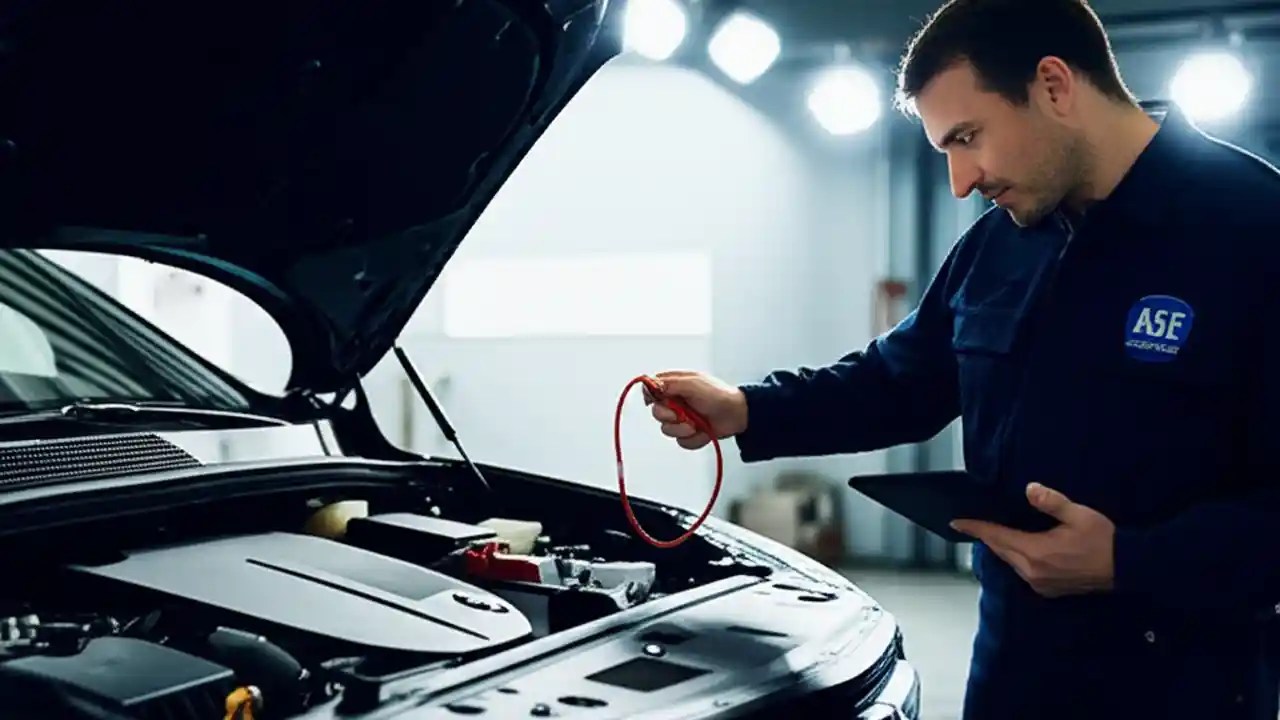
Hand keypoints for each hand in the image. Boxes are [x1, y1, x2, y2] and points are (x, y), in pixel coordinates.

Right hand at [643, 370, 748, 449]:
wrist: (737, 414)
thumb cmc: (718, 395)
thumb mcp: (693, 384)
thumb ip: (670, 384)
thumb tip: (650, 384)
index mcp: (674, 385)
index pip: (650, 389)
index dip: (649, 396)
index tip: (654, 401)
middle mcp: (675, 402)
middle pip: (656, 412)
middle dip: (668, 417)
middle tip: (680, 416)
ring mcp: (681, 418)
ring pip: (667, 430)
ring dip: (682, 429)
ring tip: (697, 425)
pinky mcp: (688, 433)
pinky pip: (681, 441)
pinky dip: (693, 439)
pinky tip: (703, 431)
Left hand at [951, 483, 1115, 597]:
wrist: (1127, 568)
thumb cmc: (1103, 539)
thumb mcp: (1078, 514)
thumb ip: (1051, 502)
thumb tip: (1029, 489)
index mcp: (1035, 552)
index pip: (996, 537)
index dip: (976, 528)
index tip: (956, 522)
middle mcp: (1032, 571)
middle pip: (1000, 550)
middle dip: (987, 536)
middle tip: (973, 524)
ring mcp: (1039, 583)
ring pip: (1010, 562)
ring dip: (1002, 548)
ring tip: (994, 533)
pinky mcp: (1048, 590)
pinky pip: (1022, 572)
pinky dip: (1016, 559)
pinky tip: (1019, 549)